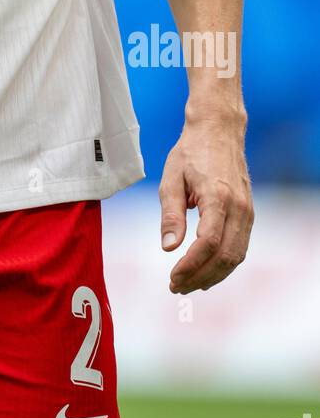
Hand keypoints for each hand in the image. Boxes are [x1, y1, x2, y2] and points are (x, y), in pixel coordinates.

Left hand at [159, 117, 253, 293]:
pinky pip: (240, 247)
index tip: (173, 277)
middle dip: (200, 277)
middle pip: (225, 256)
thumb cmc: (191, 151)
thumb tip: (168, 247)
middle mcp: (239, 207)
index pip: (209, 243)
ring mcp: (248, 211)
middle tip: (176, 287)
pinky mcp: (249, 213)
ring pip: (236, 256)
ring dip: (213, 275)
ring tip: (188, 284)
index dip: (191, 265)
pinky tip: (206, 271)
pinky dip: (224, 264)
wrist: (219, 130)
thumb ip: (170, 213)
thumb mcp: (171, 178)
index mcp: (218, 196)